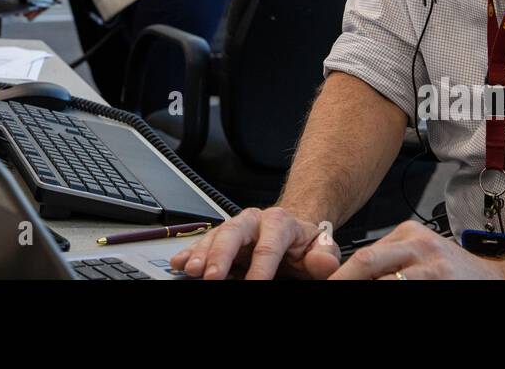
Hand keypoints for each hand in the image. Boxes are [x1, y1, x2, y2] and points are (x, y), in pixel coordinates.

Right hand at [169, 206, 340, 279]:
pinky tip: (179, 263)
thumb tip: (325, 262)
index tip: (255, 285)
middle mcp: (253, 220)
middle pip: (234, 233)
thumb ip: (324, 253)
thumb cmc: (305, 244)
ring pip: (215, 236)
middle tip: (211, 276)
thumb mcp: (321, 246)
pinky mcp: (221, 236)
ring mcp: (235, 227)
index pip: (269, 245)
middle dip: (220, 255)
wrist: (293, 231)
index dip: (261, 267)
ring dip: (201, 254)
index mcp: (280, 221)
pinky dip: (189, 252)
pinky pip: (203, 241)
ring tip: (191, 270)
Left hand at [329, 220, 504, 279]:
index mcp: (408, 233)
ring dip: (367, 288)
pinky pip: (408, 291)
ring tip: (354, 293)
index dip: (343, 274)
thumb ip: (388, 257)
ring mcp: (432, 267)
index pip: (364, 253)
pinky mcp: (443, 283)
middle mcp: (419, 245)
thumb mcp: (418, 251)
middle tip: (330, 288)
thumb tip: (347, 274)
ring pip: (386, 281)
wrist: (495, 279)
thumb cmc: (451, 268)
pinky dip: (395, 294)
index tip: (329, 283)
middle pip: (367, 260)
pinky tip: (387, 295)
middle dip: (345, 279)